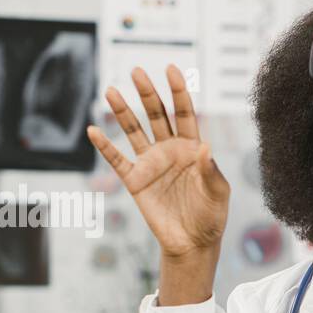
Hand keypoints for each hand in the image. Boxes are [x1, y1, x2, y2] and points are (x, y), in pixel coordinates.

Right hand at [87, 66, 229, 261]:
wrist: (193, 243)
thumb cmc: (211, 216)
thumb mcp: (218, 193)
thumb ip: (210, 171)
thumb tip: (205, 147)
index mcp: (191, 147)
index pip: (184, 113)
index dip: (178, 92)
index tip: (171, 69)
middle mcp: (169, 150)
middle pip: (156, 115)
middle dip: (147, 94)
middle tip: (137, 72)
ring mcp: (150, 163)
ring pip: (133, 131)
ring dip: (122, 112)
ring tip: (111, 91)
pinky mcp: (135, 181)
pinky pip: (116, 160)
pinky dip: (105, 146)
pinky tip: (94, 130)